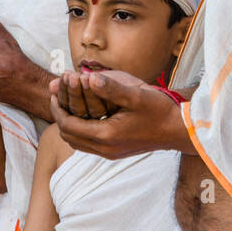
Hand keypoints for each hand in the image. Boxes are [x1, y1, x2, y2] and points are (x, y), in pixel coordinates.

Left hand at [50, 69, 180, 158]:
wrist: (178, 130)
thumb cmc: (158, 110)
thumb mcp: (135, 94)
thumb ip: (110, 87)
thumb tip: (88, 78)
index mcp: (106, 135)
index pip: (68, 125)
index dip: (57, 109)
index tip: (53, 92)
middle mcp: (105, 149)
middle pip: (68, 136)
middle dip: (59, 116)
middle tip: (57, 97)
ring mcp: (110, 153)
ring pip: (77, 142)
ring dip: (69, 124)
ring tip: (68, 104)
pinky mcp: (115, 152)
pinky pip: (88, 144)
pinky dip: (80, 129)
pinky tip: (85, 114)